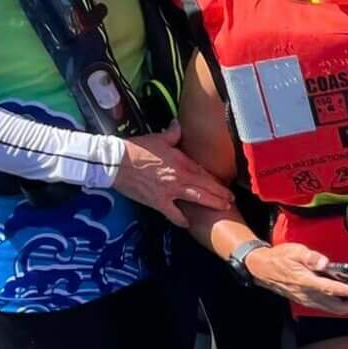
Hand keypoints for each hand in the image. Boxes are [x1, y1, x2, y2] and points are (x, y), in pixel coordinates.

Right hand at [109, 122, 233, 227]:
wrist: (116, 161)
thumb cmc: (136, 148)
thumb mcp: (157, 138)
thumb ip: (172, 133)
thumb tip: (177, 125)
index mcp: (182, 162)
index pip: (205, 173)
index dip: (216, 181)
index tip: (225, 185)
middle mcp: (180, 178)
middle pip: (206, 188)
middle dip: (221, 195)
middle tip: (231, 200)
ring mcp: (171, 191)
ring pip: (197, 199)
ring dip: (211, 204)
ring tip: (223, 209)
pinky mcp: (158, 202)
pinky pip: (173, 214)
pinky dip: (181, 220)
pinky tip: (187, 224)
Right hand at [243, 243, 347, 313]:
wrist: (261, 269)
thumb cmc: (279, 258)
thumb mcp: (294, 251)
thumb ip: (310, 257)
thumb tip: (324, 261)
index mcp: (305, 281)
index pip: (329, 288)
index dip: (346, 291)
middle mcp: (307, 293)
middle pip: (335, 305)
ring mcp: (307, 299)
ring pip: (332, 309)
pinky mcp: (306, 301)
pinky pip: (326, 308)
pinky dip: (339, 307)